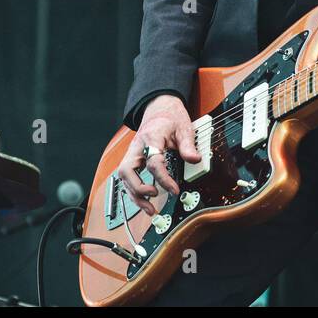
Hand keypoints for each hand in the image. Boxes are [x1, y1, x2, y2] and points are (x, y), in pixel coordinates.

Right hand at [117, 94, 201, 214]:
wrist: (159, 107)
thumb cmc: (170, 117)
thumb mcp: (184, 127)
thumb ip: (188, 145)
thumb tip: (194, 159)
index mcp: (151, 137)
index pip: (153, 162)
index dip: (163, 179)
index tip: (174, 190)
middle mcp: (137, 146)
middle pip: (127, 171)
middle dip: (138, 189)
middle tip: (154, 198)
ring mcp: (132, 153)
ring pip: (124, 177)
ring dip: (134, 195)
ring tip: (149, 209)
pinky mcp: (133, 159)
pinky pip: (128, 177)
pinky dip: (134, 191)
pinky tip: (144, 201)